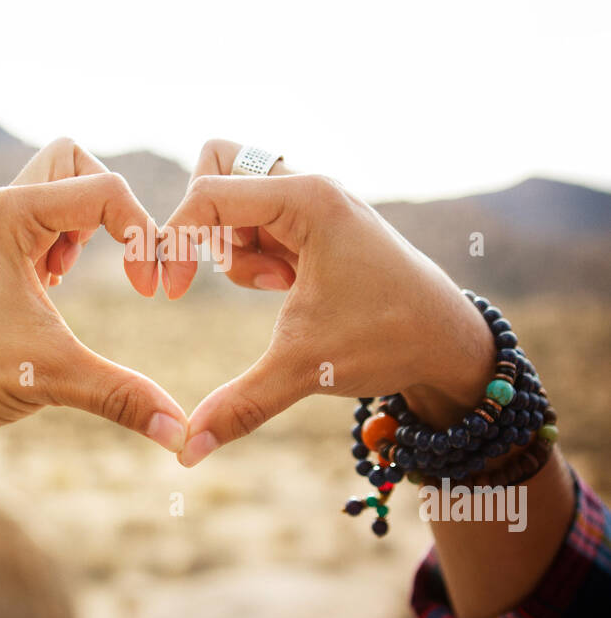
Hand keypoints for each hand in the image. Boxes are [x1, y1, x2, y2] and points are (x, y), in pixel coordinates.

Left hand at [0, 137, 186, 449]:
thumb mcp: (51, 377)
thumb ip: (122, 396)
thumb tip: (180, 431)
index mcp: (11, 215)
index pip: (106, 189)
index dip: (145, 235)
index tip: (150, 291)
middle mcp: (0, 209)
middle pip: (75, 159)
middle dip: (111, 203)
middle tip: (111, 258)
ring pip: (55, 183)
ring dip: (85, 220)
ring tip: (74, 274)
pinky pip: (40, 216)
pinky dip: (63, 238)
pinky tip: (54, 284)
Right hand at [160, 138, 496, 465]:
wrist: (448, 342)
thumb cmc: (388, 339)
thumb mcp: (307, 369)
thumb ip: (242, 404)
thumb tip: (188, 452)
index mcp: (308, 199)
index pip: (208, 192)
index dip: (173, 240)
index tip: (170, 292)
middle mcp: (310, 187)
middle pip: (217, 165)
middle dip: (205, 222)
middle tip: (225, 270)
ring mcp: (314, 202)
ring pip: (236, 195)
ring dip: (233, 242)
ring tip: (275, 286)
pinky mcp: (317, 223)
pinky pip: (258, 217)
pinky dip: (255, 251)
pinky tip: (285, 286)